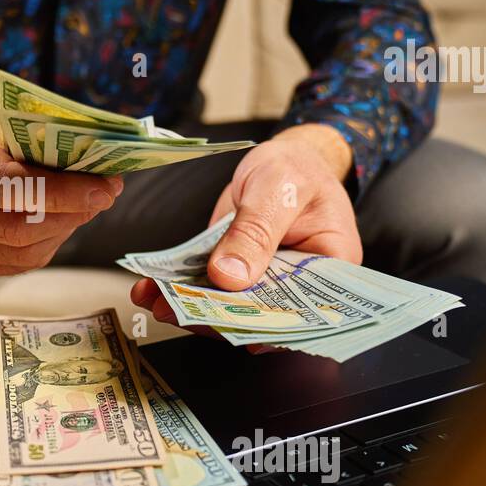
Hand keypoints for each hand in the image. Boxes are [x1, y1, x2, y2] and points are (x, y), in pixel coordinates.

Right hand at [0, 96, 122, 275]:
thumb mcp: (6, 113)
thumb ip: (44, 136)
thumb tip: (100, 164)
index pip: (6, 184)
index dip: (59, 192)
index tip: (102, 189)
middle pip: (15, 227)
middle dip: (71, 213)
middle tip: (104, 195)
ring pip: (21, 251)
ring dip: (64, 230)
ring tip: (86, 206)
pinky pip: (16, 264)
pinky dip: (48, 244)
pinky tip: (62, 222)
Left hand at [130, 123, 360, 326]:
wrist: (281, 159)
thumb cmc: (296, 169)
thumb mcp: (277, 190)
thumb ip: (255, 232)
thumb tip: (229, 276)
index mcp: (330, 267)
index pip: (304, 309)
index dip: (268, 326)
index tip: (230, 326)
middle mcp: (299, 285)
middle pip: (261, 315)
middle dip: (216, 319)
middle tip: (177, 310)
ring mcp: (266, 283)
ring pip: (229, 307)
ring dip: (192, 308)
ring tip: (157, 301)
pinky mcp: (238, 274)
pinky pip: (211, 289)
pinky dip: (183, 290)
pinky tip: (155, 288)